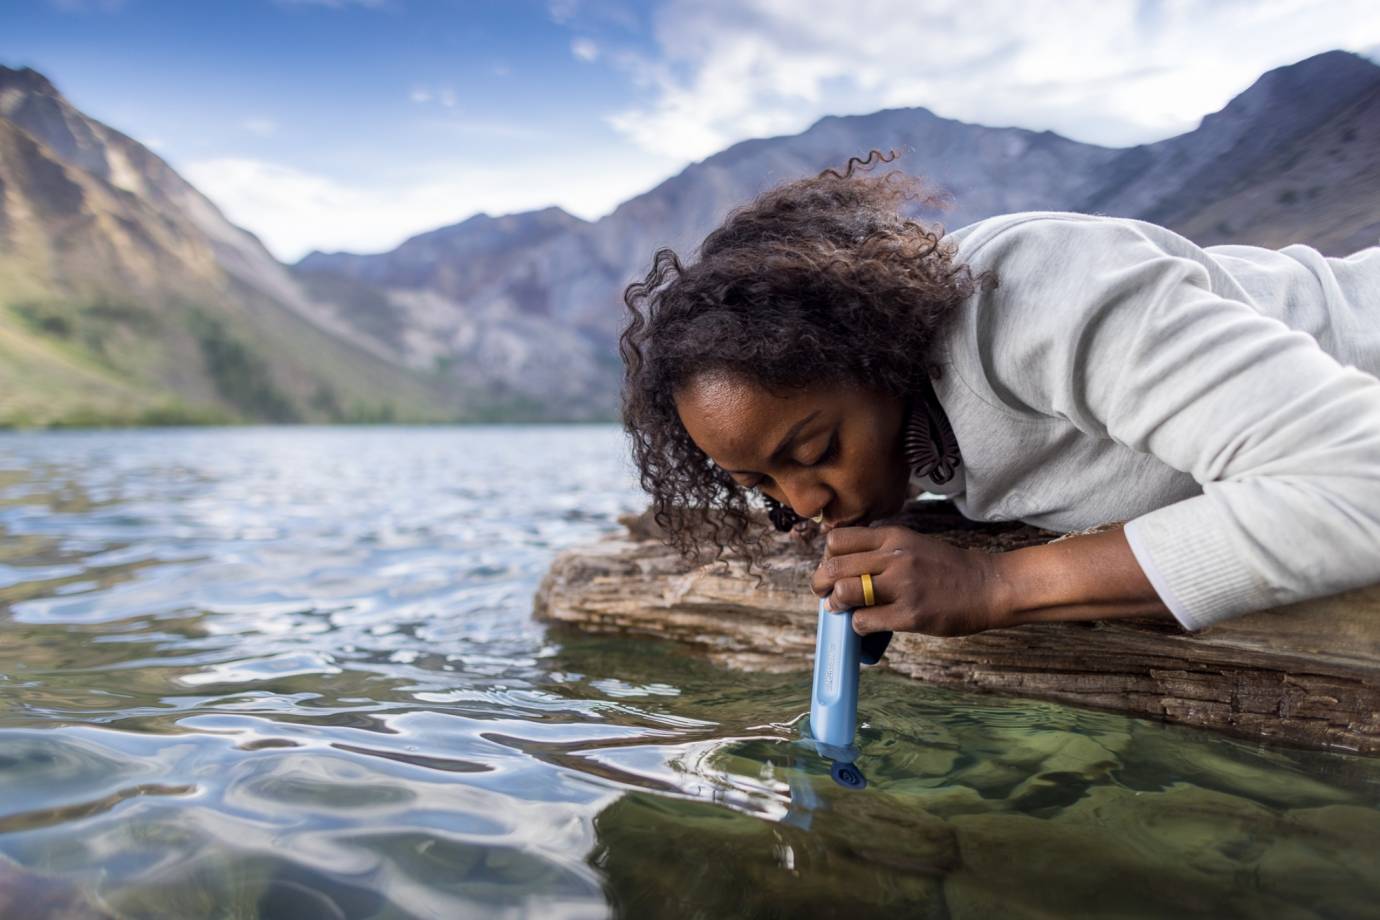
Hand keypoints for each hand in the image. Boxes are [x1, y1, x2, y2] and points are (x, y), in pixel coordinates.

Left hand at [810, 525, 1007, 636]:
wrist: (987, 585)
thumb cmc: (946, 568)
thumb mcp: (911, 544)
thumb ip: (879, 550)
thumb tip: (840, 566)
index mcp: (893, 537)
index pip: (838, 540)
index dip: (827, 557)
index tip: (833, 569)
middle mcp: (895, 557)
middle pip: (833, 567)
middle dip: (820, 583)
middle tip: (825, 593)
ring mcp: (903, 586)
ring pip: (844, 593)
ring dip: (836, 604)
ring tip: (843, 609)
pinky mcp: (910, 615)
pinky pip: (864, 621)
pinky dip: (857, 626)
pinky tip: (867, 624)